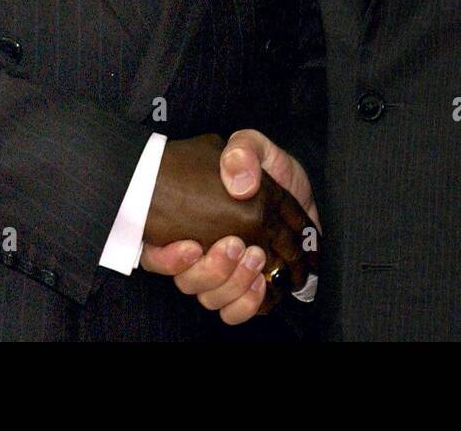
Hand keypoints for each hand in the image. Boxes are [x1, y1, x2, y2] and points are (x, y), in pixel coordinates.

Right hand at [141, 129, 318, 325]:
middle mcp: (202, 251)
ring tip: (256, 258)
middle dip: (211, 270)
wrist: (302, 192)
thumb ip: (243, 150)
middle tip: (235, 246)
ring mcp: (224, 273)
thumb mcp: (256, 146)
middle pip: (187, 282)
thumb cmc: (272, 171)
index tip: (191, 247)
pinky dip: (246, 303)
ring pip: (210, 298)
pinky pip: (234, 313)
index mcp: (192, 221)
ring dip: (232, 283)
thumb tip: (238, 182)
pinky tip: (261, 283)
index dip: (167, 260)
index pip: (158, 253)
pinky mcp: (247, 288)